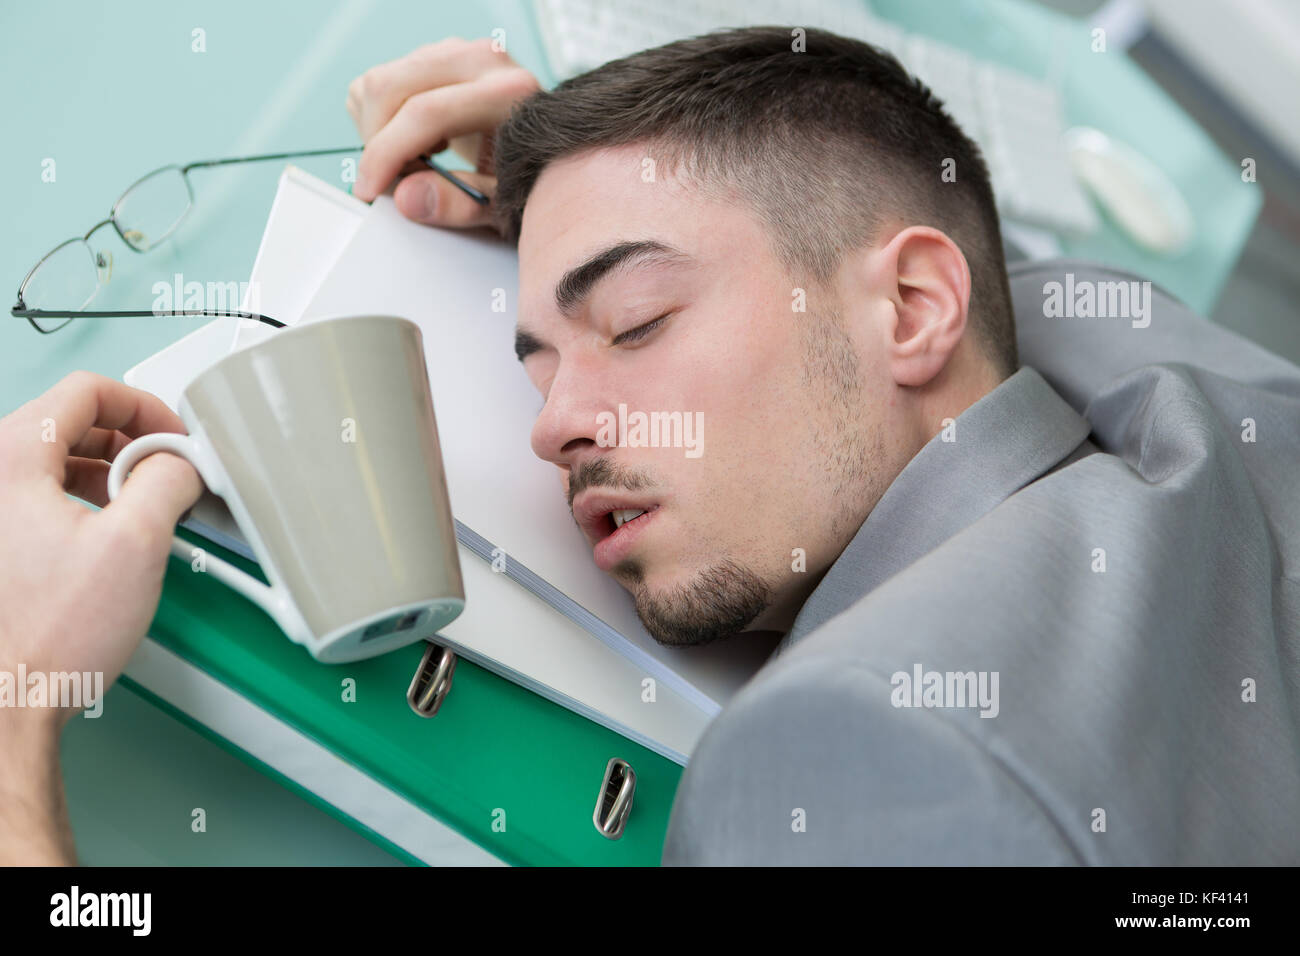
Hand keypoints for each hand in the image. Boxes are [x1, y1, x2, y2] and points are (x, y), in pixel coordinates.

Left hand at [0, 373, 201, 863]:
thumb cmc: (49, 637)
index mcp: (11, 459)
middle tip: (168, 473)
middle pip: (68, 419)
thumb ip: (169, 481)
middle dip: (130, 440)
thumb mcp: (137, 544)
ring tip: (143, 508)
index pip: (85, 391)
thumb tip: (182, 463)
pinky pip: (40, 493)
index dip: (145, 406)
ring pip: (54, 456)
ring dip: (108, 471)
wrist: (7, 703)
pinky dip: (83, 499)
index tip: (175, 437)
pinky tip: (111, 533)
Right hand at [346, 36, 539, 229]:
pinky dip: (382, 117)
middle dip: (376, 142)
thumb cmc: (528, 175)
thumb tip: (406, 198)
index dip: (387, 154)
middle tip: (398, 181)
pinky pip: (379, 81)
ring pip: (377, 82)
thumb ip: (460, 205)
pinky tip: (421, 139)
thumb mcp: (504, 202)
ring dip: (378, 131)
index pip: (427, 112)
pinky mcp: (438, 55)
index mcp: (508, 92)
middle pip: (388, 87)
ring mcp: (457, 51)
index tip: (369, 190)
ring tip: (420, 161)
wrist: (545, 146)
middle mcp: (481, 60)